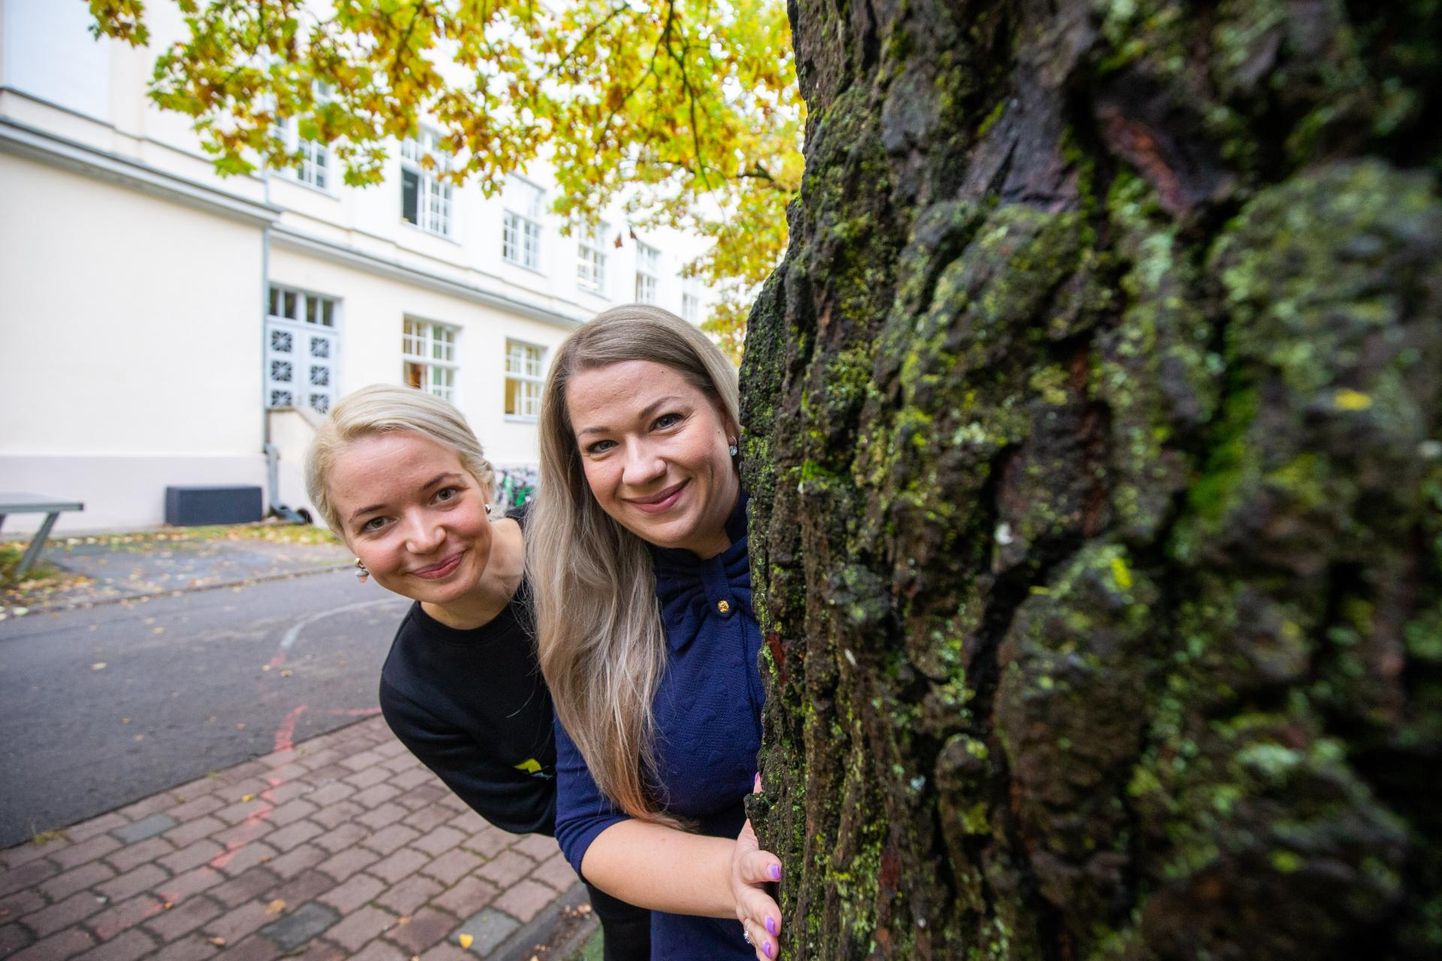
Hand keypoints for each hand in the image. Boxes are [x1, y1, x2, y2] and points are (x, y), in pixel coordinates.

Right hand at [732, 777, 782, 959]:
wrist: (733, 877)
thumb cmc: (756, 847)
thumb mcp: (756, 826)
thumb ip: (763, 803)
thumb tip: (766, 771)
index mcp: (748, 861)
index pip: (756, 863)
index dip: (766, 865)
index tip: (780, 867)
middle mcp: (746, 891)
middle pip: (753, 903)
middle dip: (764, 913)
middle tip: (778, 924)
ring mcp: (749, 914)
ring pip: (754, 929)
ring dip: (764, 941)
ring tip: (776, 949)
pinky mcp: (757, 931)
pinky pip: (759, 946)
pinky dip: (766, 956)